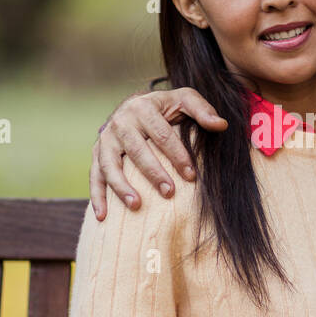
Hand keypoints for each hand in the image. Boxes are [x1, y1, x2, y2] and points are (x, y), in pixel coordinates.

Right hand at [90, 87, 226, 220]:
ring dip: (121, 186)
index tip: (191, 176)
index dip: (177, 156)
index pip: (163, 135)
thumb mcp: (184, 100)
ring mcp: (106, 138)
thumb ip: (203, 110)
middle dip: (153, 173)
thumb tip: (221, 125)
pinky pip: (94, 175)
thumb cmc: (165, 108)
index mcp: (143, 107)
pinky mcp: (96, 153)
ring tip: (136, 205)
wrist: (134, 106)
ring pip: (110, 164)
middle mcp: (121, 122)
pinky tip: (102, 216)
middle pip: (137, 150)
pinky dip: (96, 196)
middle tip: (170, 193)